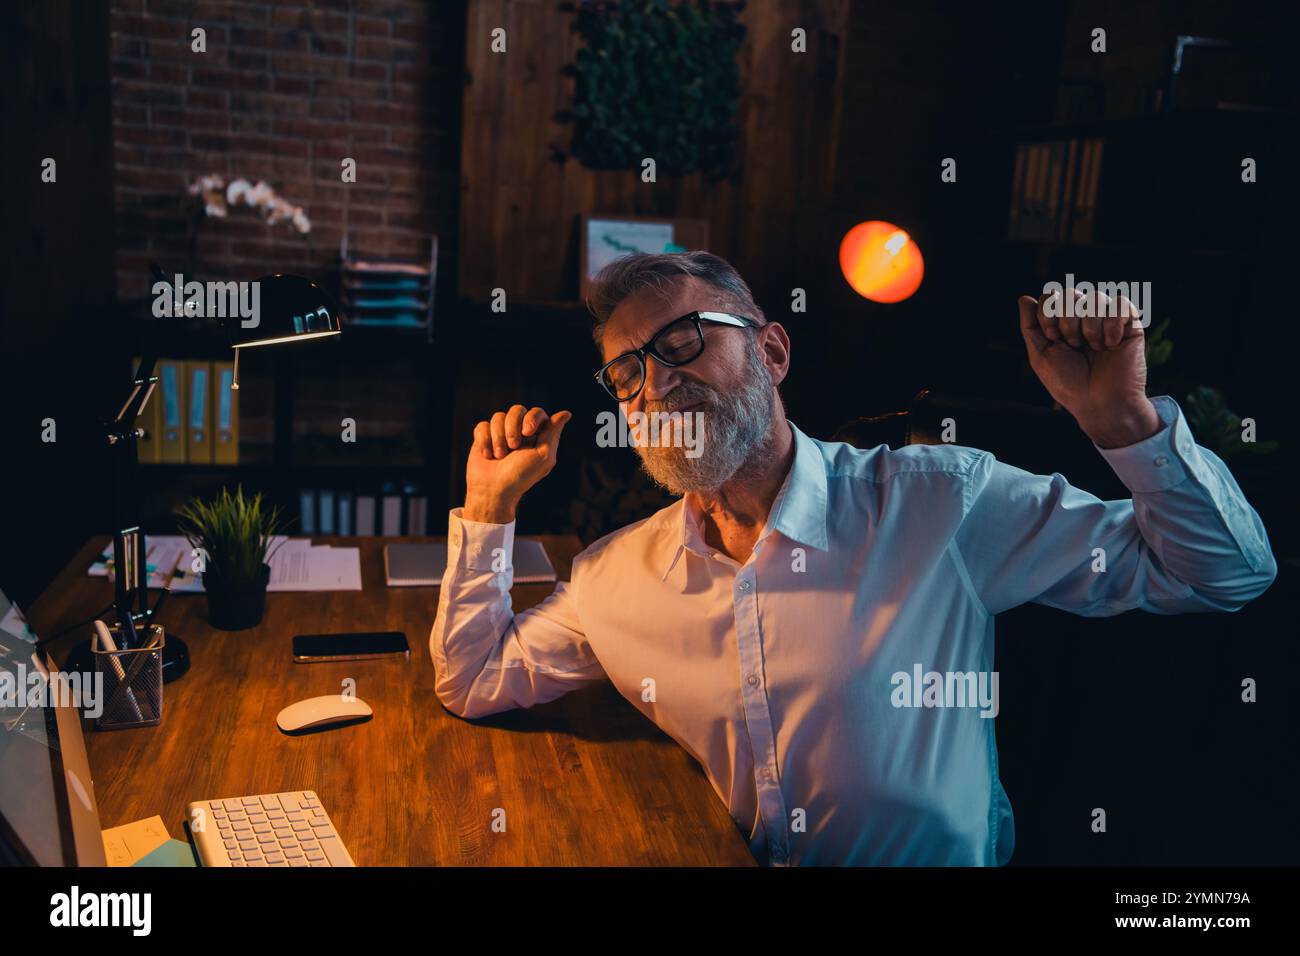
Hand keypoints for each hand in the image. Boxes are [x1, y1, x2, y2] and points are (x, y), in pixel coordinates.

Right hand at [464, 405, 571, 522]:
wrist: (493, 489)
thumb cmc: (521, 476)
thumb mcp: (543, 455)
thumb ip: (553, 432)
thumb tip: (567, 413)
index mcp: (537, 436)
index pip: (538, 413)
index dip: (532, 418)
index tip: (527, 432)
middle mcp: (520, 432)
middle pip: (517, 409)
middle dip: (513, 427)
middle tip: (513, 446)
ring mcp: (501, 433)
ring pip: (499, 416)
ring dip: (498, 437)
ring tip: (499, 456)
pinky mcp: (484, 437)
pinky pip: (483, 426)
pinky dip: (484, 441)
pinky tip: (487, 455)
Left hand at [1018, 289, 1159, 447]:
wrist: (1099, 402)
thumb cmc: (1069, 384)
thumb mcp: (1040, 356)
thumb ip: (1030, 327)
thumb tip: (1024, 298)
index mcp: (1062, 322)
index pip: (1050, 296)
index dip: (1047, 314)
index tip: (1053, 339)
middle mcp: (1084, 317)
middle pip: (1070, 293)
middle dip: (1067, 321)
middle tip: (1074, 345)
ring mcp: (1107, 318)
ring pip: (1095, 298)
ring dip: (1089, 328)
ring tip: (1095, 348)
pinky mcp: (1130, 323)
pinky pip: (1120, 304)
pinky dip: (1112, 325)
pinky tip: (1112, 344)